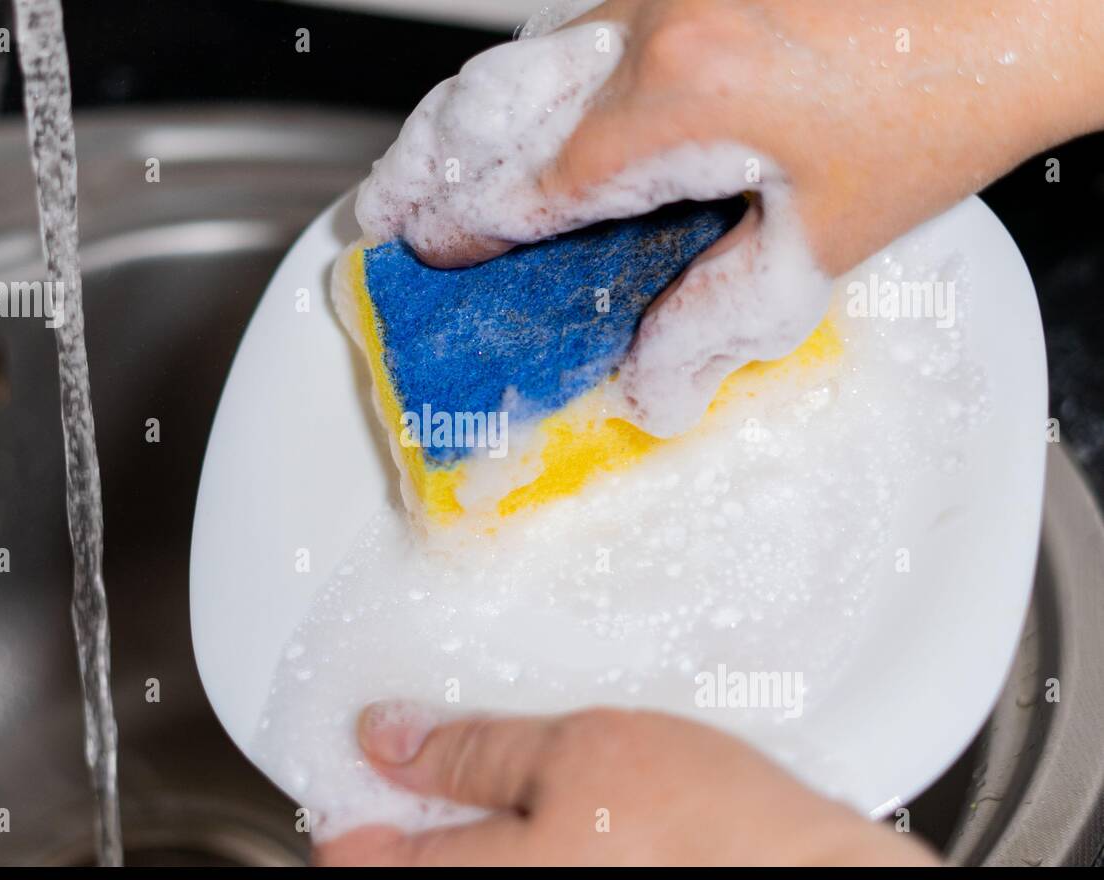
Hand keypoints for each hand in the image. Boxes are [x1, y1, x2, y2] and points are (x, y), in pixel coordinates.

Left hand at [315, 704, 940, 865]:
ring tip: (512, 776)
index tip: (366, 760)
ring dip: (463, 820)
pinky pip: (516, 873)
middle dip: (408, 806)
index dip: (351, 800)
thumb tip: (388, 736)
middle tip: (437, 751)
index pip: (358, 858)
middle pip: (410, 868)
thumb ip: (470, 750)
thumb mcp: (577, 753)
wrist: (803, 879)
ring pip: (466, 868)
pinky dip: (511, 840)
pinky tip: (551, 810)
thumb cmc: (708, 829)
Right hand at [355, 0, 1103, 434]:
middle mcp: (653, 22)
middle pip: (492, 98)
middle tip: (385, 202)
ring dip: (472, 114)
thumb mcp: (828, 236)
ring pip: (531, 53)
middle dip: (423, 157)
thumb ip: (720, 318)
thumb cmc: (950, 94)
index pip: (531, 183)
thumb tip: (649, 387)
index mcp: (677, 99)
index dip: (468, 225)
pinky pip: (582, 27)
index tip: (422, 250)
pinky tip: (540, 114)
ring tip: (434, 163)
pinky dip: (541, 79)